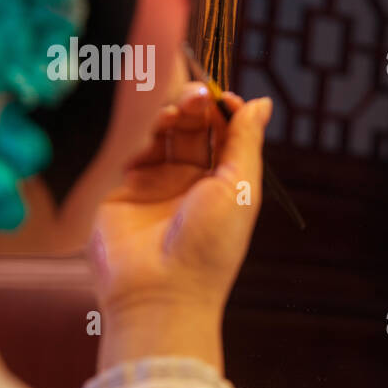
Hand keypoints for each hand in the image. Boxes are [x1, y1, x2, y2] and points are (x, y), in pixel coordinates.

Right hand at [88, 84, 272, 371]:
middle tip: (197, 96)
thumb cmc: (210, 245)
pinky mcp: (124, 191)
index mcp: (226, 185)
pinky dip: (143, 136)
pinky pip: (133, 152)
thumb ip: (246, 142)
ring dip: (171, 117)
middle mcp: (192, 184)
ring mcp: (157, 186)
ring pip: (162, 136)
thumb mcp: (240, 188)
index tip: (223, 97)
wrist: (160, 291)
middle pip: (193, 130)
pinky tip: (153, 135)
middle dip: (196, 108)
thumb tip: (262, 103)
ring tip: (177, 111)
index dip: (224, 111)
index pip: (225, 135)